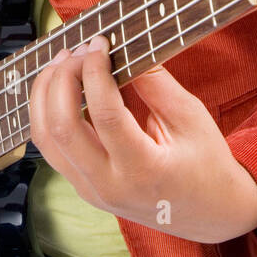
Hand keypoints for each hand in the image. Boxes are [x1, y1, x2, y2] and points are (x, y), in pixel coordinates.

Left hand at [28, 34, 256, 244]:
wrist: (211, 213)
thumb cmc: (207, 164)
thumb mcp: (191, 118)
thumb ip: (155, 83)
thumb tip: (124, 49)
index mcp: (143, 170)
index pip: (104, 115)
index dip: (95, 72)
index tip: (100, 43)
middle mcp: (109, 186)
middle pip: (61, 128)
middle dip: (61, 79)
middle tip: (78, 50)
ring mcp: (91, 192)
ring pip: (45, 140)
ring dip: (45, 95)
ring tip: (63, 62)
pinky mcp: (84, 188)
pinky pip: (52, 148)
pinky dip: (48, 113)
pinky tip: (61, 88)